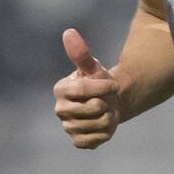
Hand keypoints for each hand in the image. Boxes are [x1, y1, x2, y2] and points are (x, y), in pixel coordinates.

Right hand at [53, 28, 123, 149]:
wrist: (110, 102)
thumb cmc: (99, 81)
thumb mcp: (93, 67)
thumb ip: (81, 53)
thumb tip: (69, 32)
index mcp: (60, 89)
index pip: (82, 90)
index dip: (102, 88)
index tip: (113, 85)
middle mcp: (60, 109)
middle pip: (92, 108)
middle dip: (106, 103)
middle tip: (105, 100)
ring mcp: (68, 126)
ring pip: (97, 124)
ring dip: (108, 117)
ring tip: (105, 111)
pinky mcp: (78, 140)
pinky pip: (95, 140)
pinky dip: (105, 133)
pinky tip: (103, 124)